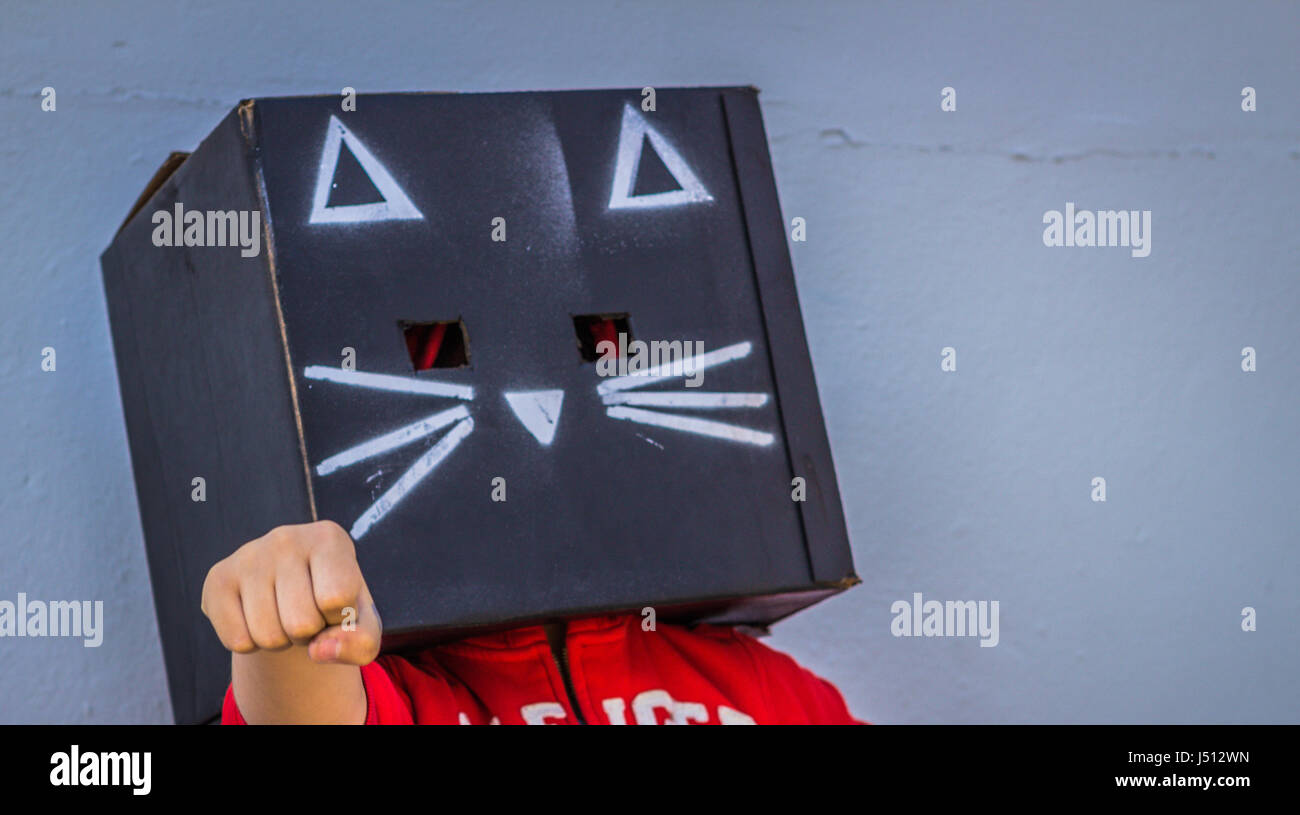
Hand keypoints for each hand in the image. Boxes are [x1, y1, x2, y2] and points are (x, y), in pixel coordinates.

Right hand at [201, 520, 380, 664]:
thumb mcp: (362, 624)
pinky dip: (252, 644)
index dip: (340, 617)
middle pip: (301, 624)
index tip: (336, 602)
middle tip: (307, 612)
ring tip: (285, 614)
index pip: (337, 598)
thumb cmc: (335, 605)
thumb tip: (318, 650)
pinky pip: (237, 641)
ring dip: (281, 641)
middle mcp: (286, 538)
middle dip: (309, 633)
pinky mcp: (218, 578)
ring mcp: (248, 555)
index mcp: (329, 538)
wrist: (293, 593)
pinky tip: (258, 617)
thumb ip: (362, 642)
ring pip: (268, 637)